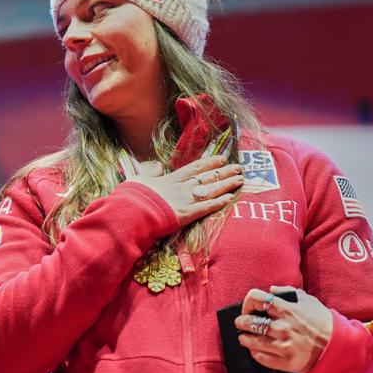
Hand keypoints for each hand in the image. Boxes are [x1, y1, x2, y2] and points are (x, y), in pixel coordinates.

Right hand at [128, 156, 242, 226]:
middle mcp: (181, 187)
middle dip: (224, 172)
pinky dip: (219, 202)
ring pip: (211, 190)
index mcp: (170, 179)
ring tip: (241, 180)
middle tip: (238, 167)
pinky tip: (231, 197)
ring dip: (227, 184)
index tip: (221, 158)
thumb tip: (157, 166)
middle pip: (207, 178)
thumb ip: (151, 171)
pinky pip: (207, 207)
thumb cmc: (132, 196)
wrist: (132, 211)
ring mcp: (185, 200)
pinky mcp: (186, 214)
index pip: (194, 168)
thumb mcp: (139, 179)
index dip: (209, 163)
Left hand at [234, 286, 333, 372]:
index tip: (248, 307)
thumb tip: (271, 290)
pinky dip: (255, 353)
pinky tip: (254, 350)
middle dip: (241, 322)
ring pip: (252, 341)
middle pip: (249, 322)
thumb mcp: (309, 301)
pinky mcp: (285, 362)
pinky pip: (261, 357)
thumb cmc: (322, 321)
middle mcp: (282, 327)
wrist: (337, 346)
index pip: (256, 299)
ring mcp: (283, 346)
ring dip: (245, 338)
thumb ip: (288, 292)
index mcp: (287, 309)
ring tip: (244, 337)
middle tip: (240, 323)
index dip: (247, 302)